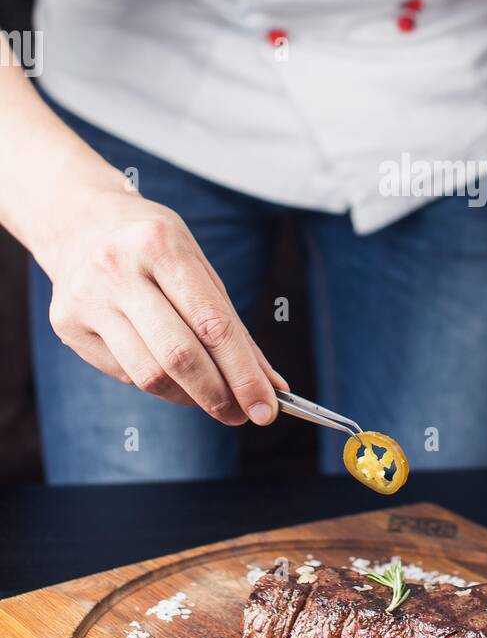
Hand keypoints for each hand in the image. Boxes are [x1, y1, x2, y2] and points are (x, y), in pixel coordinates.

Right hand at [42, 183, 285, 424]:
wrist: (80, 222)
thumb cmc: (154, 247)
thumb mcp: (197, 265)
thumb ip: (232, 326)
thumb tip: (270, 385)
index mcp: (160, 245)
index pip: (212, 323)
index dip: (243, 372)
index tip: (266, 407)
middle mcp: (117, 269)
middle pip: (178, 355)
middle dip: (218, 395)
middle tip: (242, 415)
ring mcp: (86, 298)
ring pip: (148, 375)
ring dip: (189, 397)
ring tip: (211, 398)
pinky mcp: (66, 324)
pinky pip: (124, 373)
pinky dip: (157, 382)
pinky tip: (167, 371)